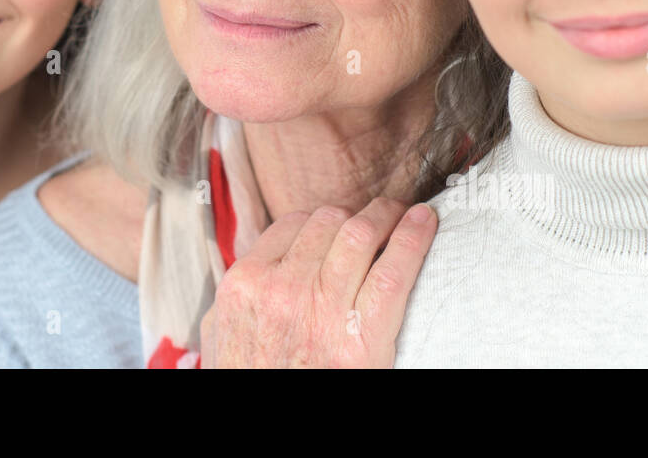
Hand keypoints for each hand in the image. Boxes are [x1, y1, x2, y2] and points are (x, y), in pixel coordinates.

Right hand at [199, 198, 436, 367]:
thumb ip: (232, 303)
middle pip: (329, 222)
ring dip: (387, 215)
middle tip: (380, 215)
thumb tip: (246, 279)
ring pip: (360, 234)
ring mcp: (322, 310)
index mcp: (246, 284)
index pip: (292, 225)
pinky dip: (414, 240)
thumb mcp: (222, 340)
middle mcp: (282, 288)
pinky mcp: (362, 339)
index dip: (323, 221)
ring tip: (404, 213)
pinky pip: (393, 273)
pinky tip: (425, 222)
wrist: (270, 436)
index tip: (340, 224)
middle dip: (357, 214)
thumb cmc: (249, 381)